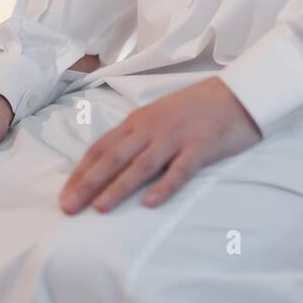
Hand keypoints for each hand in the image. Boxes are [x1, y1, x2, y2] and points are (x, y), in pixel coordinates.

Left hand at [59, 77, 260, 214]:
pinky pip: (180, 170)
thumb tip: (111, 162)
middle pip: (114, 157)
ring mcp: (176, 137)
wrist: (236, 93)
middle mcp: (152, 128)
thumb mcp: (160, 116)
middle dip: (89, 183)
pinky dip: (164, 187)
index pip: (102, 147)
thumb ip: (137, 135)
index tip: (65, 194)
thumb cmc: (196, 107)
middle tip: (69, 207)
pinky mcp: (200, 147)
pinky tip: (151, 203)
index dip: (82, 172)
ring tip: (99, 208)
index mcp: (139, 120)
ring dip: (119, 187)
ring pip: (141, 165)